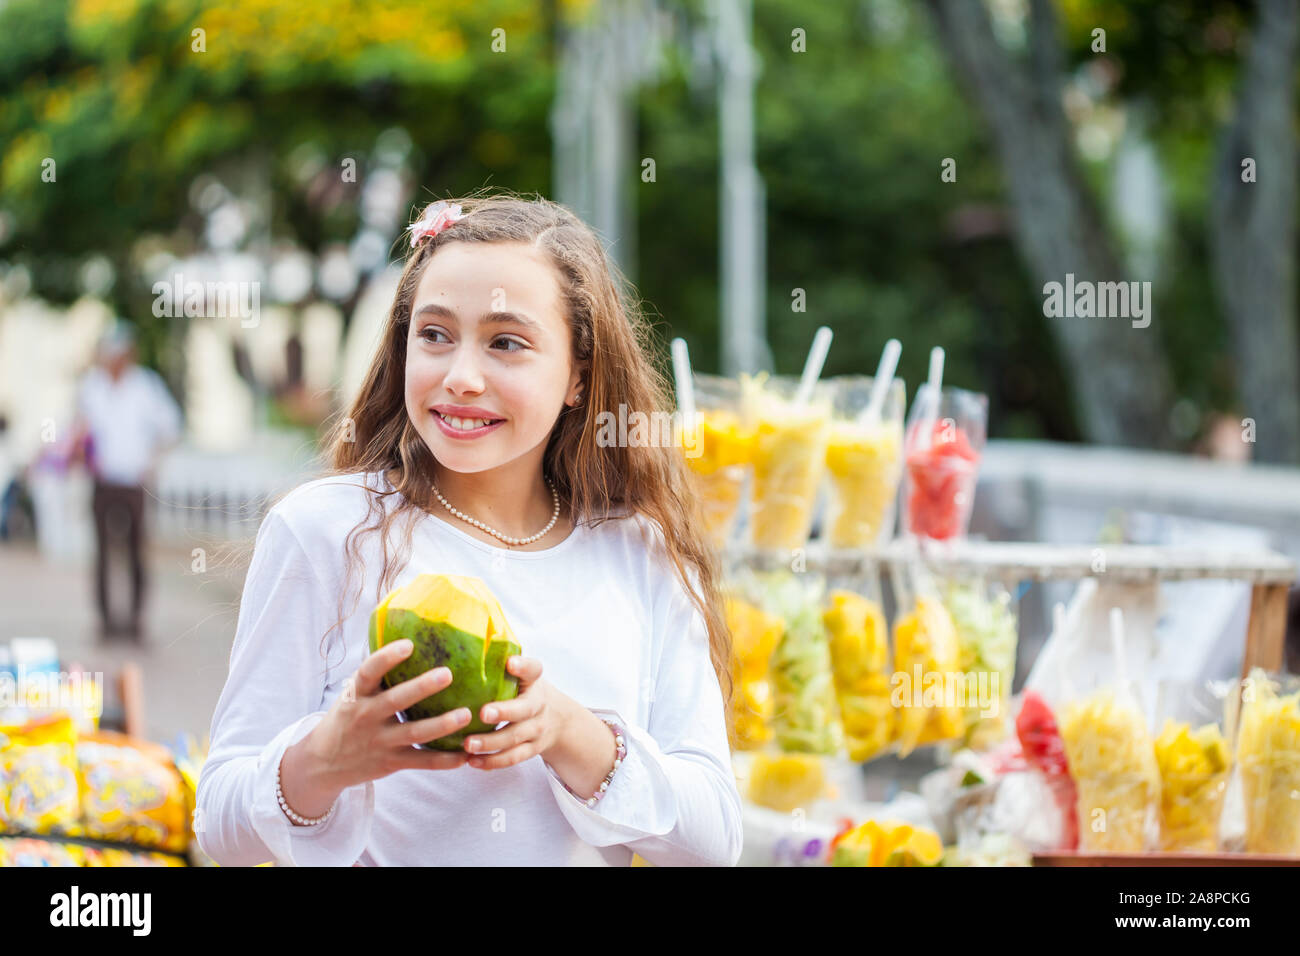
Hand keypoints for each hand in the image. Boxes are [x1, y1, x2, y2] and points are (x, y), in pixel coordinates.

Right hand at [296, 639, 471, 793]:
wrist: (323, 762)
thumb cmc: (349, 717)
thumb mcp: (353, 694)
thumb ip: (376, 675)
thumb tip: (408, 639)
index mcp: (357, 695)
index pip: (369, 672)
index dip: (387, 657)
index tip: (408, 644)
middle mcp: (368, 716)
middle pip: (397, 700)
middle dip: (422, 687)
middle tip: (448, 673)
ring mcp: (380, 741)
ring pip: (415, 733)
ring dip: (442, 725)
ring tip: (466, 714)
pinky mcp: (391, 762)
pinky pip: (421, 761)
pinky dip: (444, 760)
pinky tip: (464, 755)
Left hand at [462, 656, 571, 769]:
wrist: (557, 719)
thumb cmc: (524, 690)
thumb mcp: (521, 675)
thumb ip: (500, 664)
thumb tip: (466, 641)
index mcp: (534, 681)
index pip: (533, 669)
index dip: (523, 666)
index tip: (510, 663)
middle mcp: (539, 704)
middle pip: (524, 709)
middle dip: (504, 712)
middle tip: (483, 713)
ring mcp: (536, 729)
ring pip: (515, 738)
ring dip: (491, 743)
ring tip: (468, 744)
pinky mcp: (532, 749)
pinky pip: (514, 758)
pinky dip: (493, 762)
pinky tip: (472, 761)